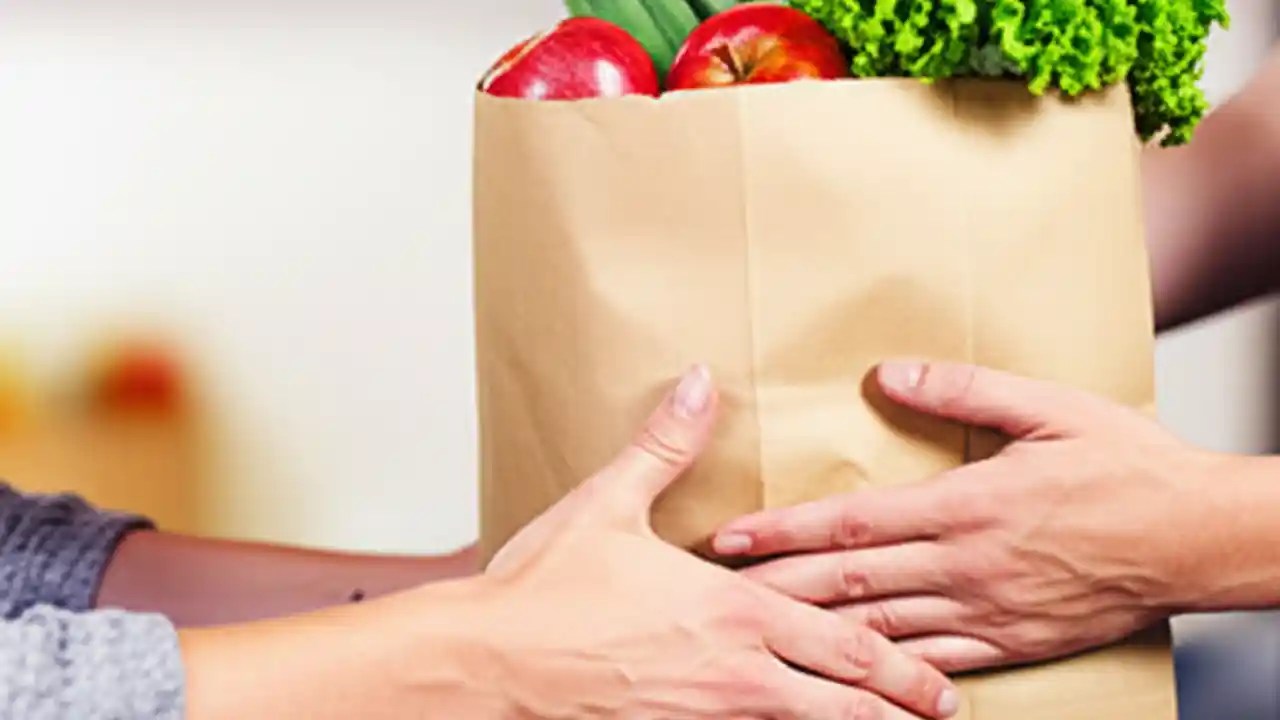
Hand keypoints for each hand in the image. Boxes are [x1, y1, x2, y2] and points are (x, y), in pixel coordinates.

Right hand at [481, 365, 958, 718]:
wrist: (490, 666)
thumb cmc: (544, 591)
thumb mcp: (607, 505)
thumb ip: (666, 445)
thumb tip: (701, 384)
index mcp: (732, 609)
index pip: (843, 640)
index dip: (900, 663)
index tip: (940, 676)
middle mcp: (734, 671)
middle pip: (843, 699)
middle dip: (901, 708)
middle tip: (947, 714)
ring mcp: (706, 715)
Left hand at [713, 360, 1221, 672]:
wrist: (1197, 536)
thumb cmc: (1127, 467)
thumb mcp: (1048, 409)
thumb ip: (964, 392)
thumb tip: (892, 375)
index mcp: (962, 506)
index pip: (849, 523)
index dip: (783, 531)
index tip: (732, 537)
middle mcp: (963, 565)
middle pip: (848, 583)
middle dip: (775, 588)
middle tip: (716, 595)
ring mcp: (986, 611)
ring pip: (880, 629)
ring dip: (814, 632)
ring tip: (762, 635)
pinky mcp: (1014, 642)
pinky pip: (937, 663)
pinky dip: (888, 673)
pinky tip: (851, 679)